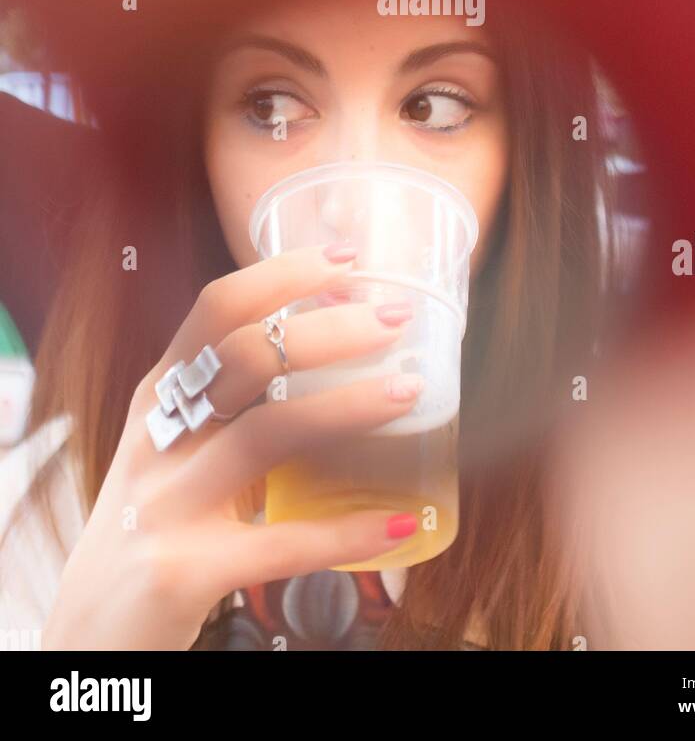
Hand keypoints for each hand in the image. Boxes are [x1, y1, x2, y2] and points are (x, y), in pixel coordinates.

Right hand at [41, 244, 421, 649]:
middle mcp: (157, 439)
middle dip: (329, 330)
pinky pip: (280, 541)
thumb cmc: (153, 524)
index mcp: (158, 398)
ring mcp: (167, 503)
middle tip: (397, 319)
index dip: (280, 274)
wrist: (88, 632)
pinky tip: (398, 521)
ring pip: (265, 433)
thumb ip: (229, 406)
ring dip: (347, 406)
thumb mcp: (173, 449)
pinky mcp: (185, 569)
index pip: (215, 309)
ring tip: (411, 392)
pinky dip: (346, 531)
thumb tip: (333, 351)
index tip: (346, 258)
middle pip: (245, 357)